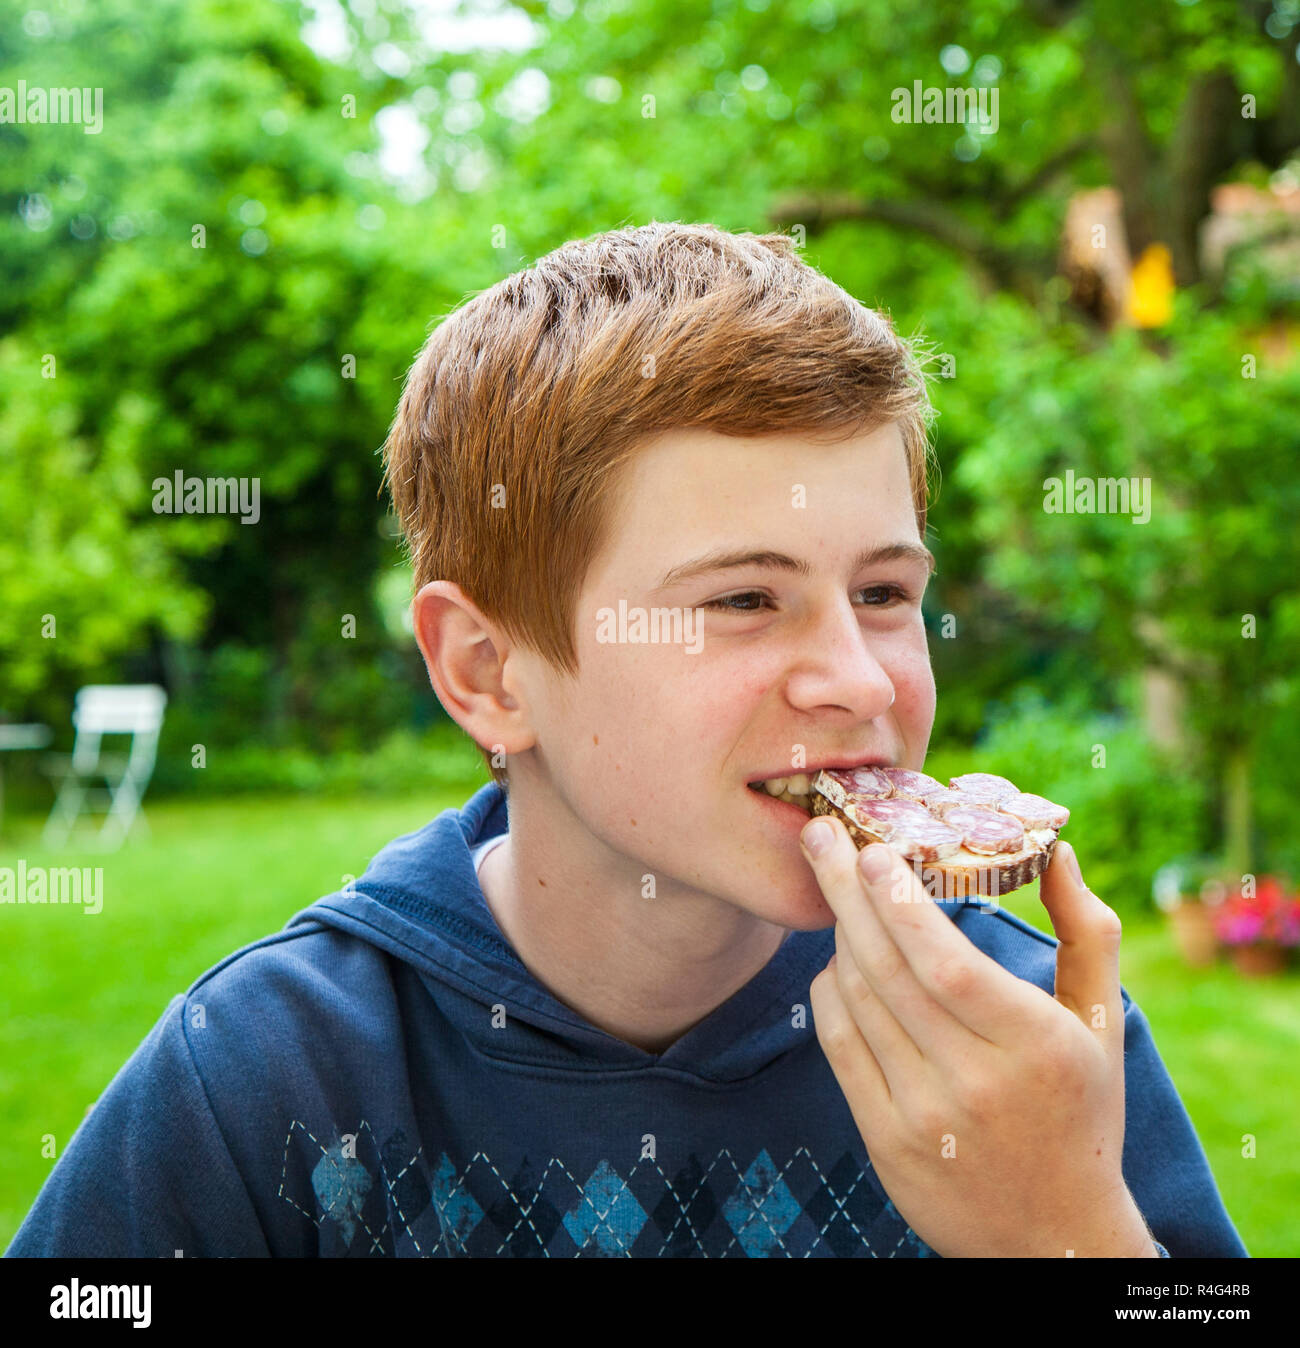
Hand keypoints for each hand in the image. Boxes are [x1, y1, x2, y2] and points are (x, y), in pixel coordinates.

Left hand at [803, 819, 1156, 1257]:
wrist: (1054, 1235)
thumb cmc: (1082, 1110)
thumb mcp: (1103, 1023)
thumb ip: (1087, 933)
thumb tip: (1058, 849)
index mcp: (1035, 1046)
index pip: (947, 963)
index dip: (899, 902)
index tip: (871, 849)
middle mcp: (975, 1083)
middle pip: (888, 971)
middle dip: (844, 891)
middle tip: (819, 834)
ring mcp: (924, 1117)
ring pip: (857, 1002)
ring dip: (838, 934)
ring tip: (832, 887)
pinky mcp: (885, 1141)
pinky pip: (838, 1045)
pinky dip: (828, 991)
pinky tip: (835, 957)